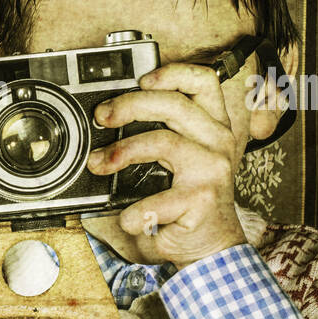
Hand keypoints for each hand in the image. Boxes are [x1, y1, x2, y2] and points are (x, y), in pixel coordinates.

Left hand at [86, 62, 247, 269]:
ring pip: (162, 142)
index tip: (142, 79)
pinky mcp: (200, 200)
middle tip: (102, 116)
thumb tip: (109, 117)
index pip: (203, 82)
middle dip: (130, 105)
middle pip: (173, 105)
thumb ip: (162, 133)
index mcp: (213, 126)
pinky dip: (132, 212)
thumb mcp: (182, 159)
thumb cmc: (190, 200)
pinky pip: (154, 200)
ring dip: (122, 151)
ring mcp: (212, 170)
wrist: (212, 246)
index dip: (172, 73)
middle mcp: (217, 142)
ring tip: (100, 164)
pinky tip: (128, 218)